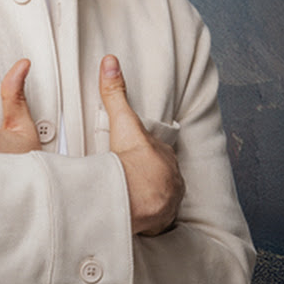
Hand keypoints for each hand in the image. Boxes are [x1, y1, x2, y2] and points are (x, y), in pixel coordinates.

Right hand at [99, 54, 184, 235]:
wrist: (132, 197)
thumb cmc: (129, 159)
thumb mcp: (122, 121)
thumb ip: (115, 92)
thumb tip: (110, 60)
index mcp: (166, 156)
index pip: (160, 152)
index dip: (149, 153)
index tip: (138, 156)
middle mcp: (172, 179)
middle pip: (163, 175)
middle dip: (152, 177)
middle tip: (135, 179)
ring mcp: (169, 202)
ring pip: (163, 198)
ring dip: (152, 200)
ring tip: (136, 201)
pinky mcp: (160, 222)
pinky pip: (157, 220)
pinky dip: (149, 220)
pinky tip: (139, 220)